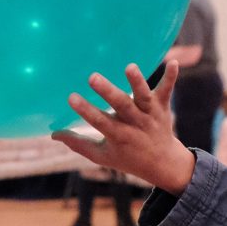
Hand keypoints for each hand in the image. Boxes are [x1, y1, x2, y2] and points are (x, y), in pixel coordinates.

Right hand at [52, 62, 196, 194]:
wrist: (163, 164)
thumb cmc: (127, 157)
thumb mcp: (102, 156)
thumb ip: (79, 144)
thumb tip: (53, 134)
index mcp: (118, 135)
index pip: (100, 121)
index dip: (85, 110)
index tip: (71, 97)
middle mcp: (135, 123)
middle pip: (121, 106)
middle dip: (108, 92)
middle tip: (93, 78)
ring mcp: (149, 113)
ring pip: (144, 96)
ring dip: (137, 82)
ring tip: (129, 67)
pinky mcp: (162, 105)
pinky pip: (167, 90)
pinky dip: (171, 77)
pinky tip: (173, 61)